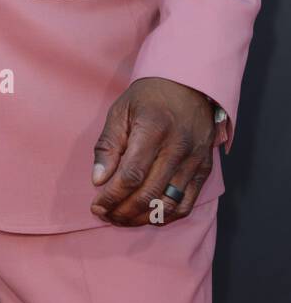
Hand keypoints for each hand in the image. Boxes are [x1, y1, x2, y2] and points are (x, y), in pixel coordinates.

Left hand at [90, 77, 216, 225]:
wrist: (188, 84)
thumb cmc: (148, 97)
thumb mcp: (121, 111)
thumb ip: (108, 145)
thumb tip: (98, 180)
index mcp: (153, 129)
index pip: (131, 175)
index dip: (112, 196)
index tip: (97, 205)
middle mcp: (177, 147)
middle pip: (149, 193)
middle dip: (123, 211)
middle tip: (106, 215)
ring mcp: (194, 160)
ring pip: (168, 204)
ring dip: (142, 218)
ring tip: (123, 219)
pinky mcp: (204, 168)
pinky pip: (186, 204)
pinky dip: (166, 216)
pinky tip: (148, 215)